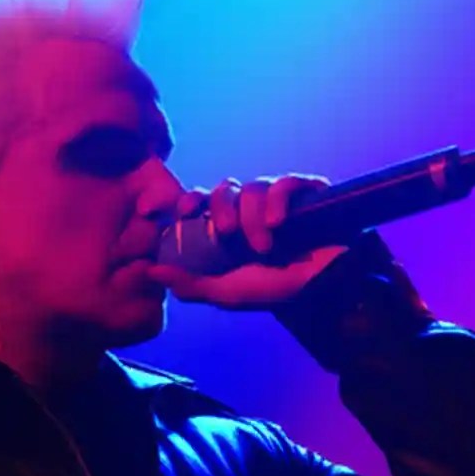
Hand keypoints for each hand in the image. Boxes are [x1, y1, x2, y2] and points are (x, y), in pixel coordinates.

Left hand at [148, 175, 349, 309]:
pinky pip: (285, 182)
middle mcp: (250, 209)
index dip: (189, 199)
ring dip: (253, 217)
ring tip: (264, 246)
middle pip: (225, 189)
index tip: (184, 211)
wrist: (324, 289)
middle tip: (227, 234)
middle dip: (222, 208)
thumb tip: (151, 272)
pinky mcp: (306, 193)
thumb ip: (189, 284)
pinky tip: (277, 223)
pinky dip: (277, 200)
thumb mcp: (226, 293)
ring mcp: (277, 200)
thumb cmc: (274, 290)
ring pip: (254, 187)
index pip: (202, 201)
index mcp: (229, 227)